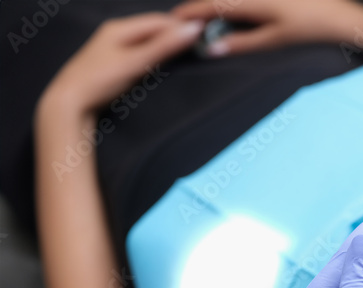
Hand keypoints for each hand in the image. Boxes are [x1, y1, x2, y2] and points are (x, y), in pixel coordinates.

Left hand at [43, 13, 203, 115]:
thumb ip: (165, 46)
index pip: (159, 20)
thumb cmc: (100, 81)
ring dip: (168, 45)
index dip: (182, 26)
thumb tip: (194, 29)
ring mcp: (113, 48)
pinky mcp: (113, 63)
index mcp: (120, 28)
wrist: (69, 103)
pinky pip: (141, 53)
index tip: (205, 35)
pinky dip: (157, 55)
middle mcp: (116, 33)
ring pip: (148, 41)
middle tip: (200, 45)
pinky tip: (164, 64)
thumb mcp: (136, 62)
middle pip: (154, 29)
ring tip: (188, 54)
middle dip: (176, 35)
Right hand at [172, 0, 362, 56]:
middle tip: (189, 25)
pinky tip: (236, 18)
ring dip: (220, 8)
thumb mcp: (274, 41)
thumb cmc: (310, 29)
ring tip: (210, 23)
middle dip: (203, 10)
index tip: (173, 21)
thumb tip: (211, 49)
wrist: (341, 16)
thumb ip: (241, 44)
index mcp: (250, 0)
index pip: (211, 5)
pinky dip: (235, 7)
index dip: (190, 13)